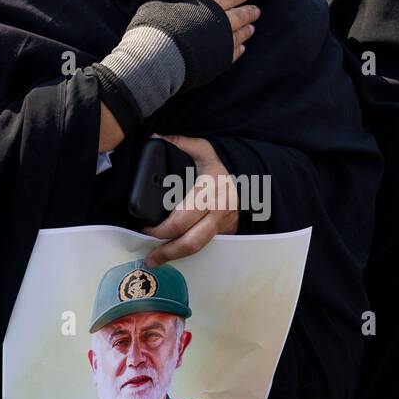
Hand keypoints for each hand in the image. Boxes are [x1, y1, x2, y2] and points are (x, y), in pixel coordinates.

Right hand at [95, 0, 258, 151]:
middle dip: (248, 13)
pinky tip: (241, 48)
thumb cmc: (155, 29)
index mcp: (207, 7)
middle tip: (257, 11)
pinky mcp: (217, 64)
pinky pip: (233, 55)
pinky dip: (238, 50)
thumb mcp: (159, 4)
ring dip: (246, 31)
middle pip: (238, 16)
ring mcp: (220, 45)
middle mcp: (218, 25)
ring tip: (252, 29)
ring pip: (239, 36)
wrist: (156, 61)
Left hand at [142, 134, 238, 265]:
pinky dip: (191, 249)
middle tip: (150, 257)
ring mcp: (225, 223)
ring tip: (158, 260)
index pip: (181, 219)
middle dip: (168, 252)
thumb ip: (179, 143)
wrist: (253, 173)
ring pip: (201, 247)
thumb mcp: (203, 149)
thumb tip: (155, 138)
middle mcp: (219, 210)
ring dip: (178, 255)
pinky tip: (176, 252)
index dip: (161, 229)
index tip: (145, 228)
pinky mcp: (229, 230)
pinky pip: (209, 244)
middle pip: (192, 241)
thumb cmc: (222, 162)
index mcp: (208, 191)